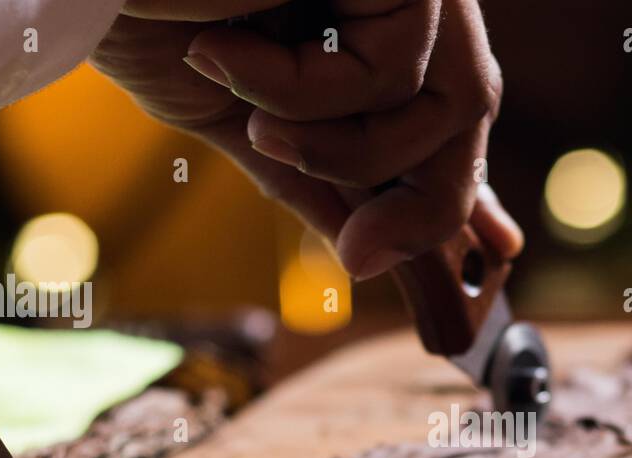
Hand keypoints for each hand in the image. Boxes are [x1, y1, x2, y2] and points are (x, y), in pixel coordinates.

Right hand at [92, 1, 521, 278]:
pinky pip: (393, 67)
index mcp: (368, 16)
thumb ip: (312, 177)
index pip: (446, 106)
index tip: (494, 253)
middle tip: (361, 259)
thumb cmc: (138, 10)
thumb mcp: (237, 120)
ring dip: (345, 150)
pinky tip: (230, 47)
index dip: (468, 181)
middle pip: (468, 108)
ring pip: (446, 100)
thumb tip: (368, 249)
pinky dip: (306, 93)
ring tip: (254, 124)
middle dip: (426, 204)